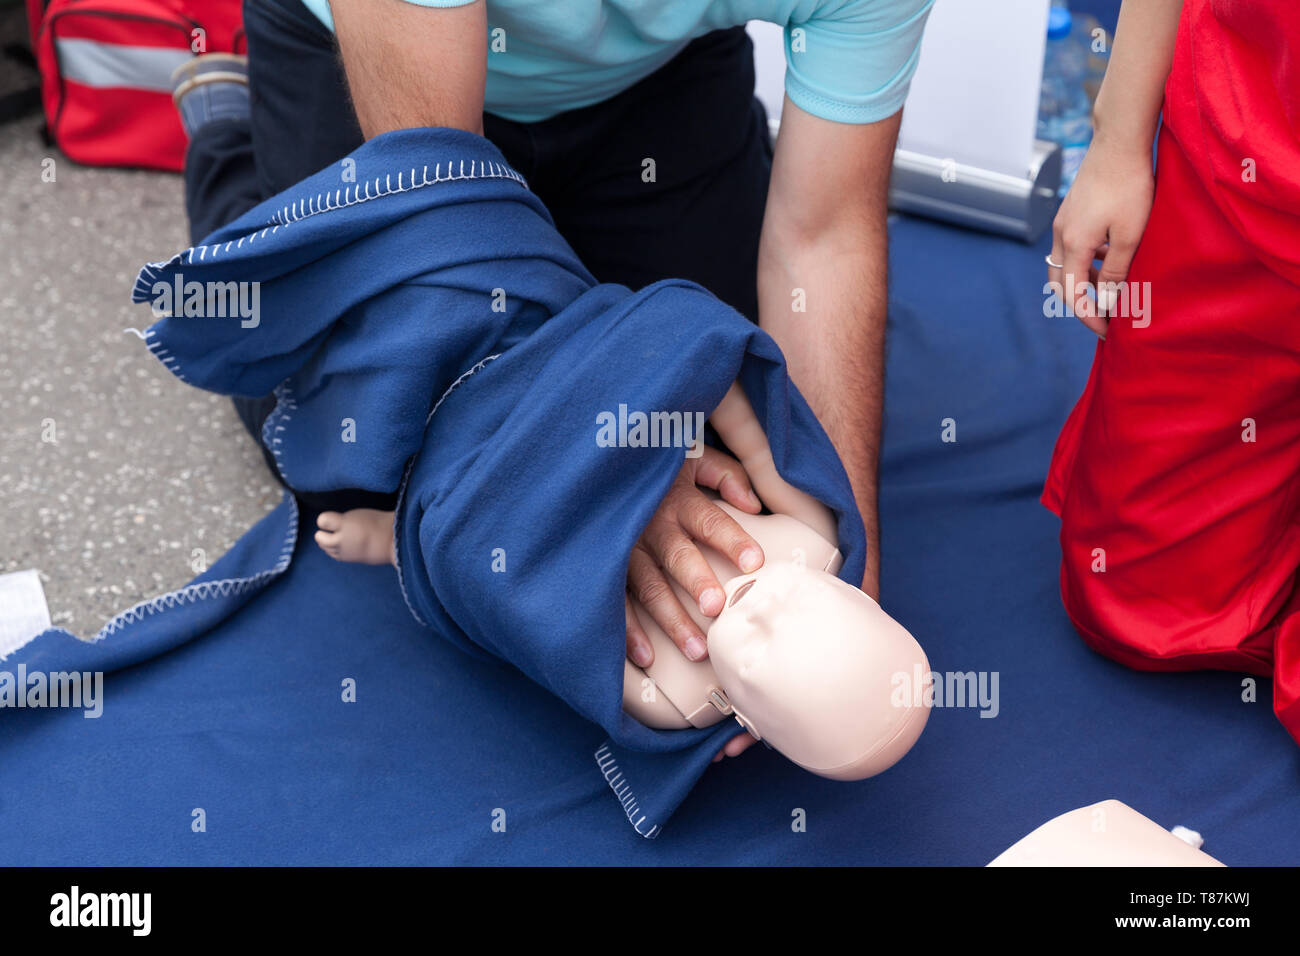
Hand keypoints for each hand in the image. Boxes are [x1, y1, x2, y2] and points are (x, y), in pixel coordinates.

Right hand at [625, 446, 763, 668]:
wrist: (598, 465)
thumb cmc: (659, 468)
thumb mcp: (692, 458)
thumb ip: (725, 475)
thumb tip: (753, 504)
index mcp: (677, 499)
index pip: (710, 521)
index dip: (732, 540)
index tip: (756, 562)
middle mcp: (651, 525)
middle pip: (678, 556)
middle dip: (697, 581)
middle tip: (716, 607)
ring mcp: (625, 548)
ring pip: (650, 588)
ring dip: (672, 619)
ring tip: (697, 649)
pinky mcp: (606, 567)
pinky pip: (616, 602)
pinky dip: (628, 631)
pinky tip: (646, 658)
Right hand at [1047, 134, 1154, 337]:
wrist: (1119, 142)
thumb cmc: (1130, 186)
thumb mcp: (1130, 234)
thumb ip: (1115, 271)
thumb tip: (1106, 302)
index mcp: (1074, 244)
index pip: (1072, 294)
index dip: (1088, 315)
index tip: (1107, 330)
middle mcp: (1061, 236)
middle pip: (1060, 284)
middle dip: (1079, 304)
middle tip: (1105, 317)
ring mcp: (1063, 223)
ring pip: (1065, 266)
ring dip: (1083, 284)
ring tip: (1111, 293)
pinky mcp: (1071, 214)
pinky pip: (1071, 249)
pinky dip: (1086, 264)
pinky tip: (1109, 262)